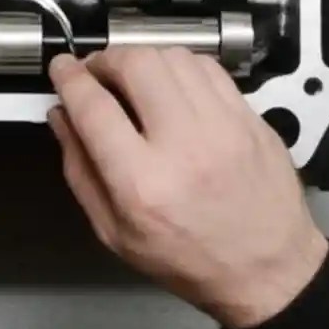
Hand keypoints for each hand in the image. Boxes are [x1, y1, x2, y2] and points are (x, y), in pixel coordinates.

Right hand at [47, 47, 328, 328]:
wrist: (268, 270)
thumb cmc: (187, 259)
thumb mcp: (114, 232)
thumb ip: (80, 171)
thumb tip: (61, 117)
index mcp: (142, 184)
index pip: (94, 107)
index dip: (69, 78)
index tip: (61, 68)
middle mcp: (184, 146)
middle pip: (135, 65)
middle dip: (106, 60)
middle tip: (98, 74)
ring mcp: (224, 127)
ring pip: (173, 57)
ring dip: (142, 59)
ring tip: (134, 79)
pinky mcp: (249, 118)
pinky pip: (208, 67)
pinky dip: (180, 66)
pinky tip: (171, 85)